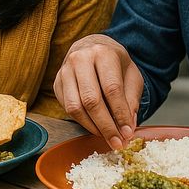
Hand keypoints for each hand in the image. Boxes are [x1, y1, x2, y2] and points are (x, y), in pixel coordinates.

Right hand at [54, 34, 143, 148]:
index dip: (120, 114)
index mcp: (102, 53)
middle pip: (91, 100)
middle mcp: (80, 59)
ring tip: (106, 136)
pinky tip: (95, 126)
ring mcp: (65, 71)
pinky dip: (82, 122)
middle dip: (106, 126)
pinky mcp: (57, 83)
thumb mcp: (131, 75)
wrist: (92, 47)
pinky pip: (68, 108)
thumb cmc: (114, 62)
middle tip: (117, 142)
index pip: (112, 89)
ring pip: (75, 107)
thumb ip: (131, 99)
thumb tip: (128, 126)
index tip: (128, 132)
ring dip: (92, 127)